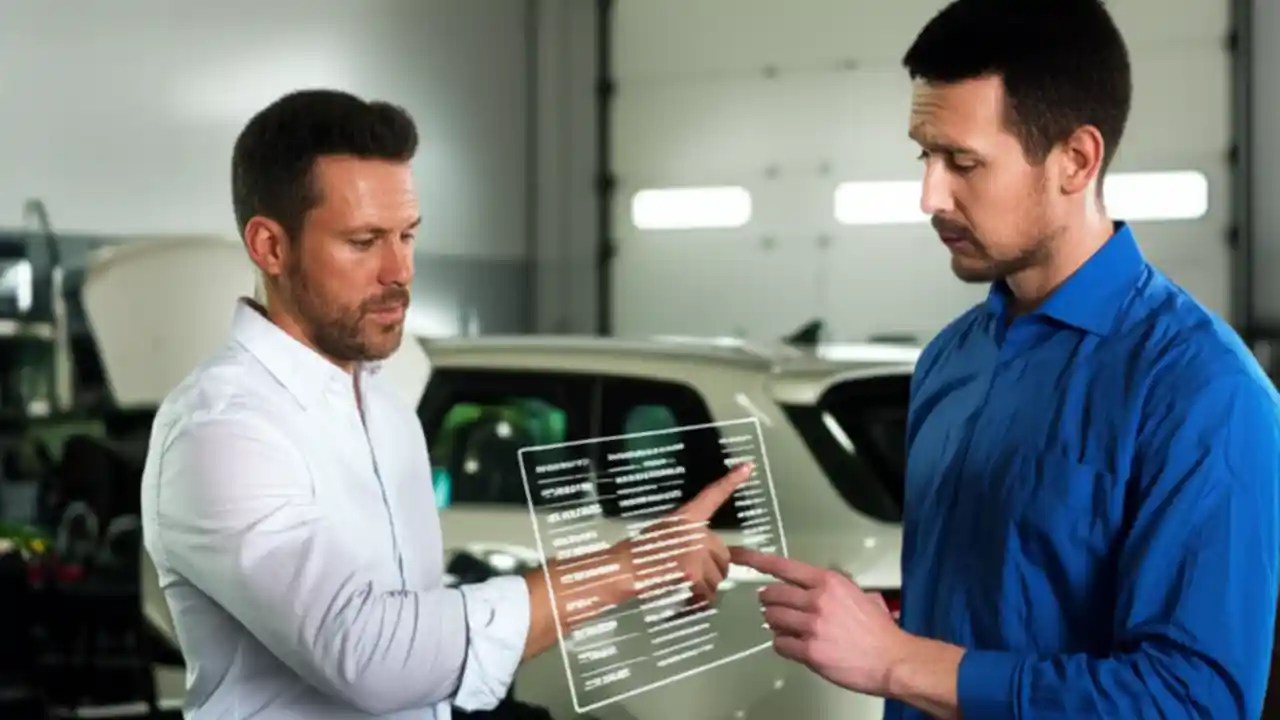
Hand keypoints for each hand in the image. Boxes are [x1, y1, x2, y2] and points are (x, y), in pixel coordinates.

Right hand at [619, 461, 754, 607]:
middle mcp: (696, 532)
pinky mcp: (693, 573)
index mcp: (686, 517)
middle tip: (690, 575)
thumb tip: (715, 558)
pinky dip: (699, 600)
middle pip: (724, 556)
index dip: (730, 481)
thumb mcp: (665, 534)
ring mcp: (696, 552)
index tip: (746, 467)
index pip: (712, 496)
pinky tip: (683, 595)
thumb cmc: (639, 554)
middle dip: (712, 570)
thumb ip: (691, 539)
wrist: (624, 570)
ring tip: (682, 583)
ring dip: (705, 587)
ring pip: (718, 578)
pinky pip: (708, 593)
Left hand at [729, 547, 908, 695]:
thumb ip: (829, 589)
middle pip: (771, 595)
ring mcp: (811, 626)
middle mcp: (817, 599)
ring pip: (772, 619)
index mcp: (828, 581)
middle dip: (769, 601)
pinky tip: (794, 646)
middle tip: (773, 606)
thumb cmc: (877, 629)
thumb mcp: (856, 594)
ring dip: (775, 624)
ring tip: (787, 628)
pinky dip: (782, 644)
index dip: (755, 560)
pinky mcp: (809, 651)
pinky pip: (779, 644)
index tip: (737, 555)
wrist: (892, 659)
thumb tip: (809, 590)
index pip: (782, 566)